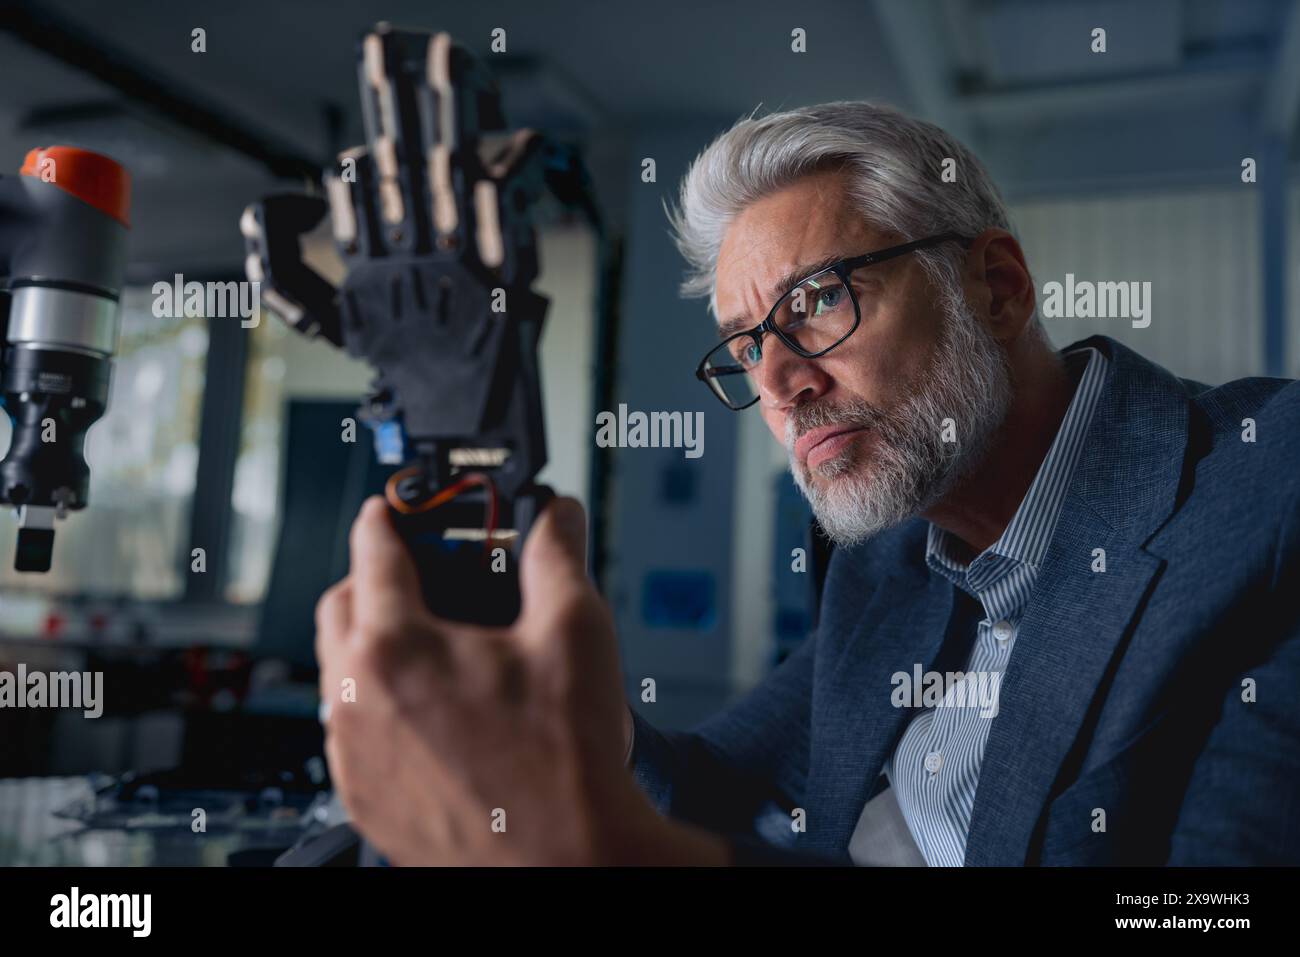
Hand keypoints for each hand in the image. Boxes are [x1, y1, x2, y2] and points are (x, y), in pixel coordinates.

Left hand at [315, 494, 728, 864]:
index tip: (390, 508)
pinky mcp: (362, 797)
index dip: (387, 516)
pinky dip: (377, 704)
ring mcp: (352, 755)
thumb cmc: (565, 764)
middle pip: (339, 607)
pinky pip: (350, 730)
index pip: (372, 551)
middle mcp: (354, 699)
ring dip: (374, 644)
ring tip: (436, 648)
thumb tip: (555, 516)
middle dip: (371, 578)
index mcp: (395, 647)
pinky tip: (433, 710)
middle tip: (416, 574)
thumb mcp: (574, 632)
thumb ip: (556, 555)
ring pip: (340, 673)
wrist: (566, 862)